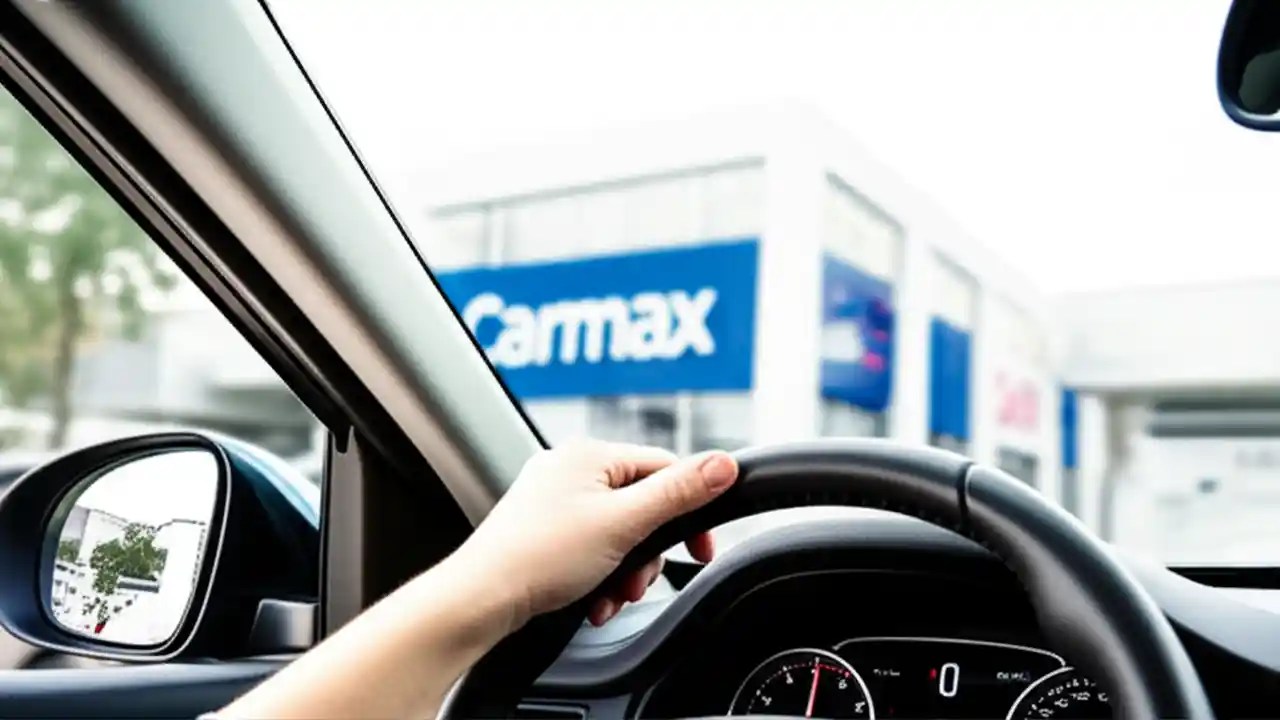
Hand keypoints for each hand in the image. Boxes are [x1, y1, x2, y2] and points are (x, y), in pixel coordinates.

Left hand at [459, 439, 738, 628]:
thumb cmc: (540, 556)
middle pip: (641, 505)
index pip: (664, 468)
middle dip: (648, 552)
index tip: (700, 549)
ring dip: (624, 570)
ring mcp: (552, 499)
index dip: (689, 510)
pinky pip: (590, 547)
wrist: (481, 598)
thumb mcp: (625, 524)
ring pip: (617, 532)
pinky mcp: (541, 530)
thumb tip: (724, 463)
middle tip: (640, 581)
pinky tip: (592, 599)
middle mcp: (569, 468)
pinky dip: (599, 576)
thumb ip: (679, 494)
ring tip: (611, 595)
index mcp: (590, 454)